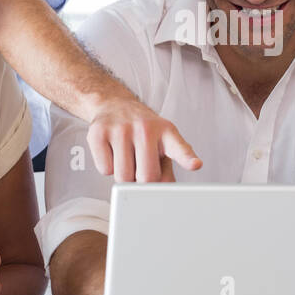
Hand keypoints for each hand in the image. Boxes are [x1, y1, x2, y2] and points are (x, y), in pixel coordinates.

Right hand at [86, 96, 201, 181]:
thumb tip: (165, 190)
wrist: (114, 104)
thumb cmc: (142, 131)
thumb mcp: (161, 145)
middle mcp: (145, 128)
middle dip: (142, 181)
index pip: (179, 147)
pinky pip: (105, 170)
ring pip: (123, 177)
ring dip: (124, 176)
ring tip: (126, 158)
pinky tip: (112, 152)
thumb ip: (167, 169)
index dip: (187, 158)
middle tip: (140, 167)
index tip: (195, 165)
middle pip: (146, 177)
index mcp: (166, 132)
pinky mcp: (99, 133)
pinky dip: (108, 168)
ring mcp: (121, 129)